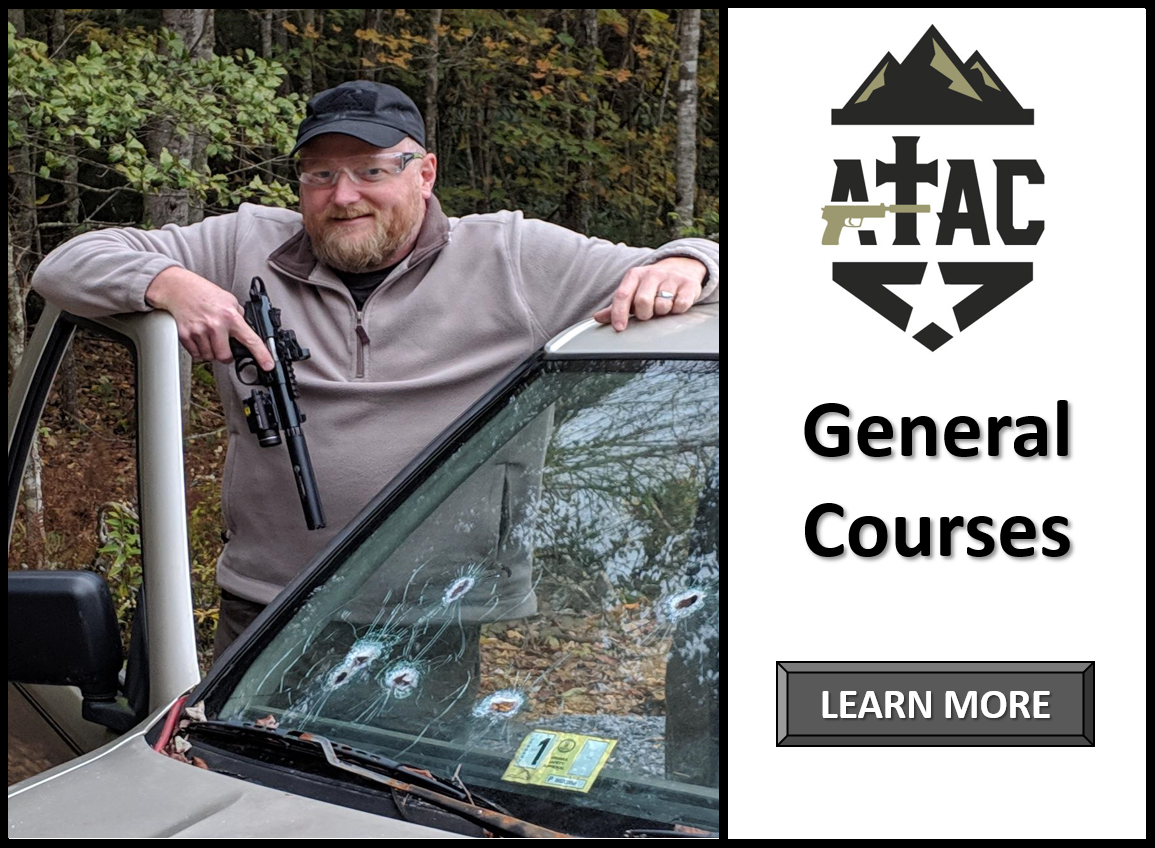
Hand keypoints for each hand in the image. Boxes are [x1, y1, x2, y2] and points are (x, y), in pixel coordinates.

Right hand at [146, 266, 273, 369]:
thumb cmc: (204, 293)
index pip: (250, 340)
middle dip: (226, 356)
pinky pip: (196, 355)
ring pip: (209, 357)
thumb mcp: (229, 300)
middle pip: (224, 356)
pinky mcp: (185, 335)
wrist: (178, 288)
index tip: (268, 365)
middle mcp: (215, 325)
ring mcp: (199, 331)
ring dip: (211, 352)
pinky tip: (199, 338)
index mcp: (230, 316)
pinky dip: (199, 351)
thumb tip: (247, 330)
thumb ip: (239, 316)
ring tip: (208, 337)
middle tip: (224, 347)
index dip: (262, 355)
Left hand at [593, 256, 706, 330]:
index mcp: (634, 275)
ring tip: (663, 307)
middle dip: (644, 314)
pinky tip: (675, 305)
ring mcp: (671, 277)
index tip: (619, 328)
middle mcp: (652, 273)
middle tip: (648, 313)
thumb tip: (597, 318)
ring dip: (662, 312)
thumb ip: (617, 306)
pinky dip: (677, 310)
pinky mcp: (688, 284)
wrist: (681, 268)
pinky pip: (680, 305)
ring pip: (662, 305)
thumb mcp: (633, 291)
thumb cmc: (651, 286)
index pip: (623, 295)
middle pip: (642, 302)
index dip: (619, 313)